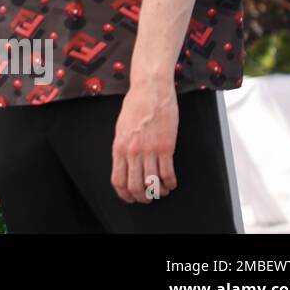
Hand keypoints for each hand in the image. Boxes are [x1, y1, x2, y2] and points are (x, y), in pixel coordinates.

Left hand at [112, 80, 178, 202]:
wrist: (150, 91)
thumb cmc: (135, 106)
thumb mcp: (121, 127)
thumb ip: (122, 146)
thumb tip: (123, 163)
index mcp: (119, 147)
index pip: (118, 180)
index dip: (124, 194)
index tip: (130, 198)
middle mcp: (132, 152)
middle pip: (135, 186)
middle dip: (142, 197)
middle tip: (148, 198)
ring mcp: (149, 150)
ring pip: (153, 183)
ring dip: (158, 192)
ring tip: (161, 191)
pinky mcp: (166, 147)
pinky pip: (168, 173)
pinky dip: (170, 183)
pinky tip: (171, 182)